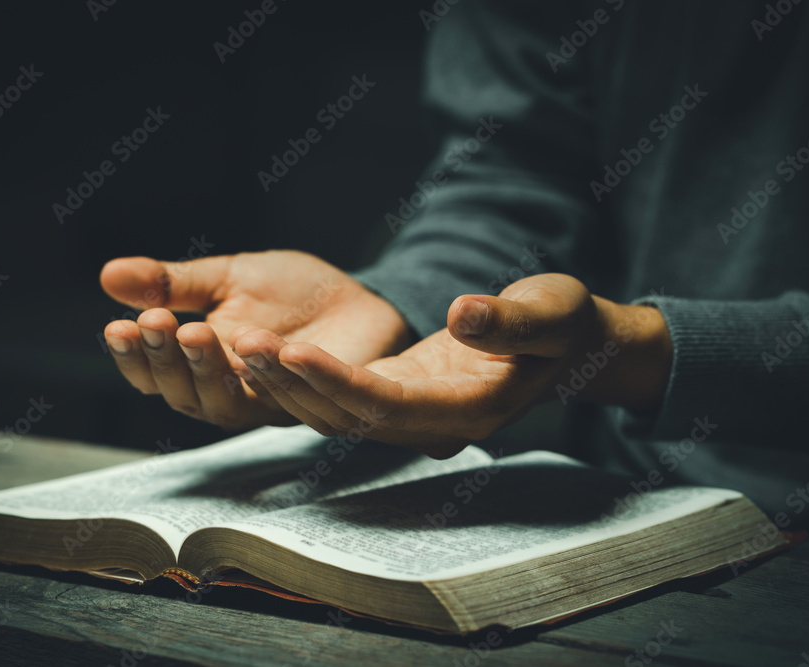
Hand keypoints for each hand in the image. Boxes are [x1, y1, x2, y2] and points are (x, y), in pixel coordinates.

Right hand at [100, 251, 409, 429]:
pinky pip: (300, 395)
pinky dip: (283, 372)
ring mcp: (280, 402)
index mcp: (206, 368)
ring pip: (235, 404)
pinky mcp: (325, 398)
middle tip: (157, 323)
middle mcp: (237, 395)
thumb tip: (109, 278)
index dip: (136, 358)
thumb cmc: (293, 296)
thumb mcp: (227, 278)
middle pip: (190, 397)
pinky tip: (265, 343)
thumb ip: (174, 284)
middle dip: (168, 361)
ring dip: (212, 369)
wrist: (361, 298)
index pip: (158, 377)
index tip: (118, 327)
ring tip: (199, 330)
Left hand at [230, 274, 671, 457]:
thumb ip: (512, 321)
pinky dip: (305, 378)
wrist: (569, 345)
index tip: (291, 349)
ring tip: (240, 345)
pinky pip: (342, 397)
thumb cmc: (566, 327)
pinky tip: (268, 351)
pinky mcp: (401, 395)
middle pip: (349, 417)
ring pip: (336, 413)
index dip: (338, 381)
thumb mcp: (553, 312)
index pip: (389, 405)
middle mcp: (433, 425)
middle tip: (242, 345)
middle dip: (295, 384)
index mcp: (469, 411)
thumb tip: (464, 315)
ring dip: (288, 384)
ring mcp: (414, 415)